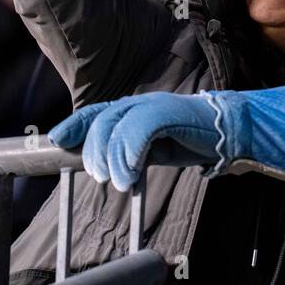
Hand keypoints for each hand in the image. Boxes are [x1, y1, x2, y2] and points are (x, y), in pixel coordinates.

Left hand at [49, 92, 229, 190]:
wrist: (226, 130)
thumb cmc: (189, 139)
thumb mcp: (151, 148)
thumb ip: (128, 152)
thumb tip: (104, 167)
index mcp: (133, 109)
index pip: (96, 112)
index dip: (74, 123)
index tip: (58, 139)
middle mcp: (140, 102)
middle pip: (102, 121)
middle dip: (94, 151)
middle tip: (101, 176)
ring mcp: (154, 105)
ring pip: (117, 126)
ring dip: (113, 159)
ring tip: (121, 181)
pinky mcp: (169, 113)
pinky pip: (140, 129)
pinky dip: (131, 153)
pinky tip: (134, 172)